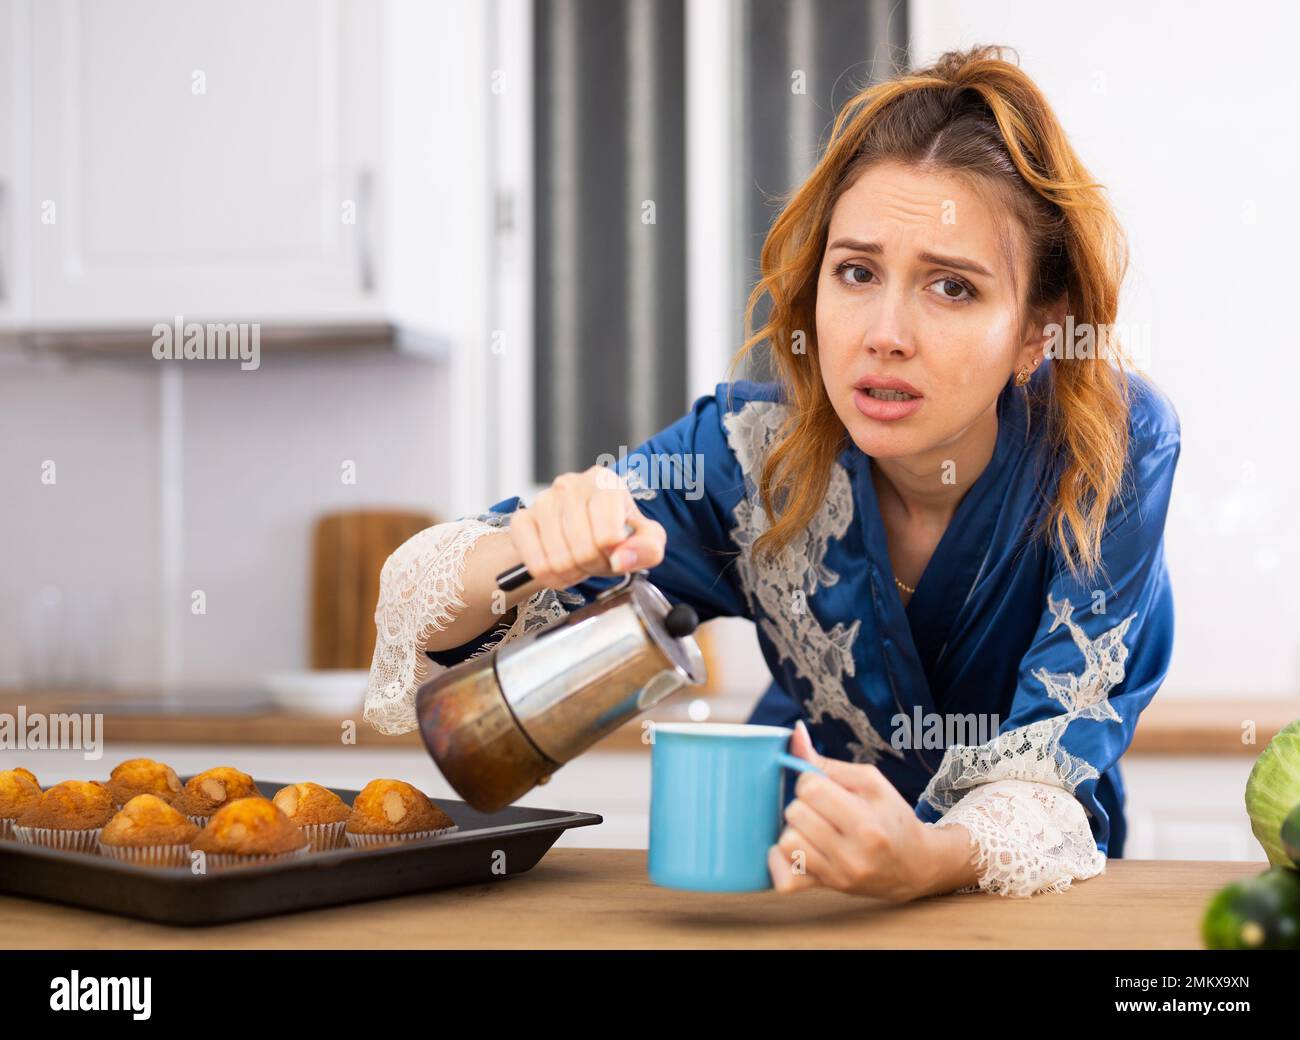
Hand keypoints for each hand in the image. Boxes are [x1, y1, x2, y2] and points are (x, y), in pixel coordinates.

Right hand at [508, 465, 666, 590]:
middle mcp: (569, 485)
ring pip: (558, 560)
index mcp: (603, 482)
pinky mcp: (521, 520)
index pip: (608, 536)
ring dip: (571, 573)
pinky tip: (558, 567)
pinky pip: (534, 562)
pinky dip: (548, 575)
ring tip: (579, 562)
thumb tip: (620, 559)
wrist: (584, 530)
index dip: (614, 555)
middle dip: (592, 566)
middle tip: (595, 561)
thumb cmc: (617, 531)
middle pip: (582, 550)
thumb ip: (647, 548)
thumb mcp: (647, 538)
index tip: (614, 551)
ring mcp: (542, 501)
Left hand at [766, 720, 976, 900]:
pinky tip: (798, 849)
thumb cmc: (891, 816)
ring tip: (814, 828)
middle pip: (795, 813)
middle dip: (803, 804)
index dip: (811, 781)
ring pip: (787, 842)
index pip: (811, 788)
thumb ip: (826, 761)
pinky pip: (785, 879)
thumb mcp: (869, 781)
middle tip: (821, 809)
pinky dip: (782, 861)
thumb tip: (794, 731)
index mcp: (866, 822)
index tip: (823, 787)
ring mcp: (839, 876)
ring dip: (795, 830)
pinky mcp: (827, 889)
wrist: (915, 865)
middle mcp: (852, 854)